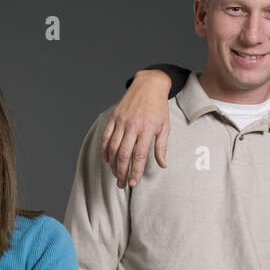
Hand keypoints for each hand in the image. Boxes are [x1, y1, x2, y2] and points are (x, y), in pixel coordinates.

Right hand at [102, 70, 172, 187]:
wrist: (148, 85)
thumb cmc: (159, 108)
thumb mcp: (165, 127)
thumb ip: (162, 147)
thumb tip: (162, 165)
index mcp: (147, 130)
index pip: (139, 156)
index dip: (135, 171)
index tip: (133, 183)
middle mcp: (133, 126)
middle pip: (123, 155)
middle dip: (122, 172)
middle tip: (122, 184)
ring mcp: (121, 121)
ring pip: (112, 147)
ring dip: (112, 164)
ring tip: (115, 175)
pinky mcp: (114, 117)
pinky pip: (106, 136)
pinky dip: (104, 150)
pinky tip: (106, 160)